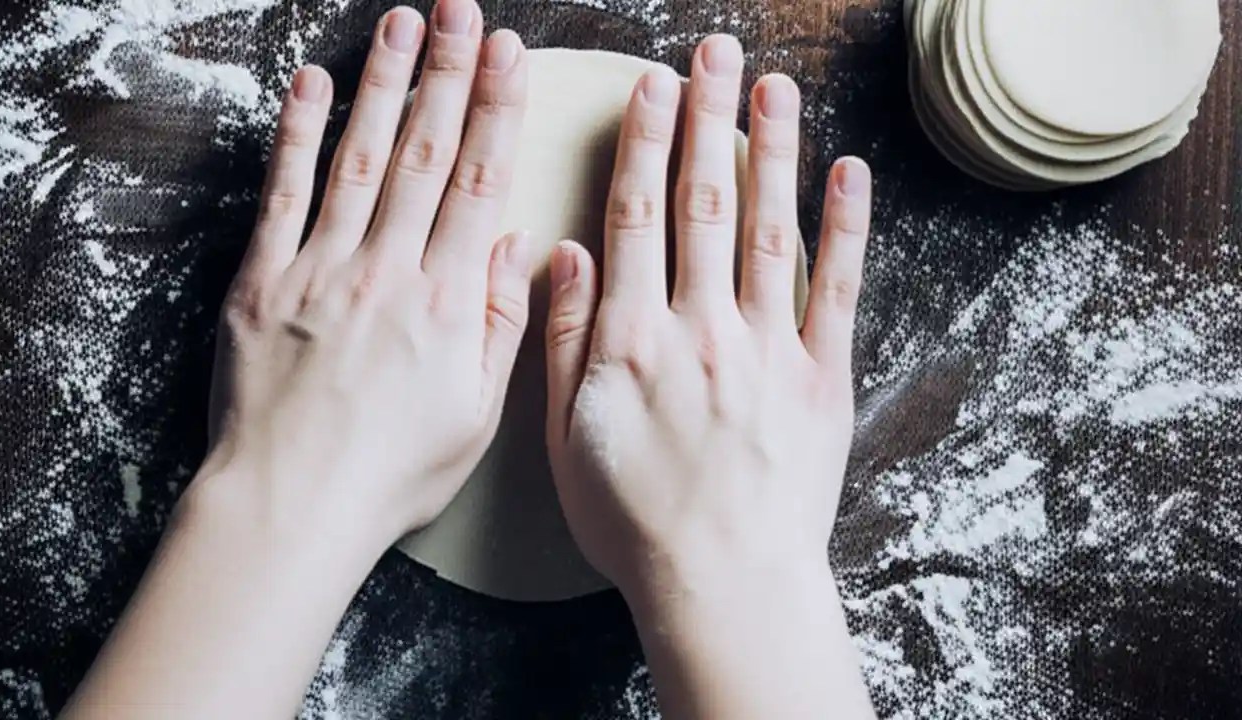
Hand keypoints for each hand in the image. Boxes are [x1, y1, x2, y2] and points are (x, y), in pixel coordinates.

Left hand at [195, 3, 530, 554]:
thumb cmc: (391, 472)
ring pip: (362, 158)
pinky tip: (314, 84)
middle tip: (462, 12)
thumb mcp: (475, 414)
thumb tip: (519, 244)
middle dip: (448, 74)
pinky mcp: (262, 281)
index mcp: (447, 303)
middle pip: (425, 154)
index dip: (496, 112)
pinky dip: (299, 135)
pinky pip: (284, 194)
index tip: (509, 55)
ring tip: (403, 24)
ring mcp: (321, 269)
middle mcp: (388, 270)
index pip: (479, 185)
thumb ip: (502, 324)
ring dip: (385, 84)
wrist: (291, 505)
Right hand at [545, 34, 874, 718]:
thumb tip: (563, 253)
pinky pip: (837, 288)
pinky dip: (846, 226)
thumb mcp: (566, 437)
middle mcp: (702, 326)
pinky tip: (847, 173)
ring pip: (772, 227)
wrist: (723, 581)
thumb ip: (567, 338)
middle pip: (705, 201)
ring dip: (774, 149)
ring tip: (774, 86)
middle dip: (707, 119)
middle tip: (714, 54)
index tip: (650, 87)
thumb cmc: (635, 519)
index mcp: (634, 337)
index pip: (637, 216)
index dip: (643, 143)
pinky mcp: (823, 376)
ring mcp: (769, 347)